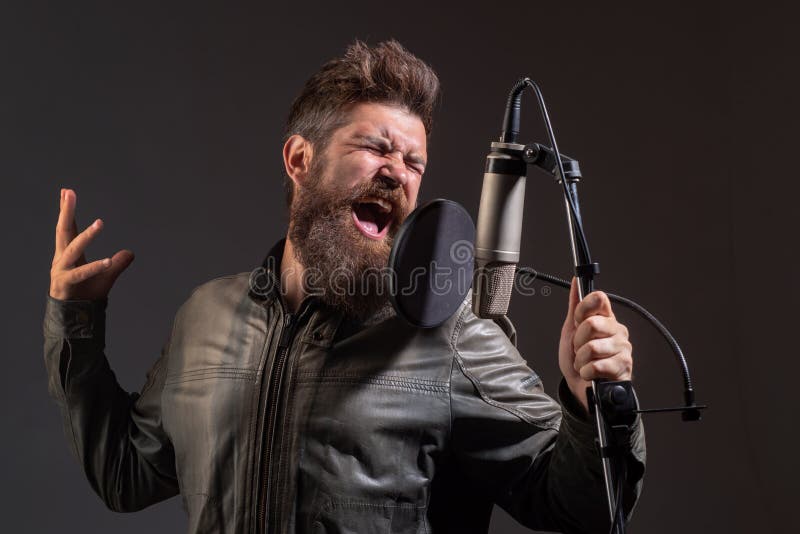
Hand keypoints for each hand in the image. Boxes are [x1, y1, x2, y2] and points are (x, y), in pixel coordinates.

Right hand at [49, 188, 134, 300]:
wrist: (73, 319)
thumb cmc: (85, 296)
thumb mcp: (106, 277)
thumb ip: (118, 264)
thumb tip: (130, 252)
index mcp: (68, 254)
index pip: (68, 228)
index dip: (68, 211)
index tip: (66, 191)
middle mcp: (62, 260)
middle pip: (63, 231)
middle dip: (66, 212)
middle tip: (69, 193)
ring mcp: (61, 271)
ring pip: (73, 249)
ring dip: (87, 236)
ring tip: (100, 223)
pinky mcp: (65, 284)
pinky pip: (81, 274)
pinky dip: (95, 267)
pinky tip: (109, 261)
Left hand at [558, 277, 632, 411]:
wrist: (579, 386)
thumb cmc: (576, 358)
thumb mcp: (570, 330)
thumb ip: (575, 306)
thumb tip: (576, 281)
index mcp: (606, 318)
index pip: (599, 298)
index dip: (582, 309)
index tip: (577, 322)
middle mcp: (617, 330)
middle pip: (592, 323)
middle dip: (577, 340)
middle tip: (579, 348)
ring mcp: (623, 348)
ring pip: (592, 347)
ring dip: (581, 359)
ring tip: (585, 363)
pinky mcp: (624, 366)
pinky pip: (596, 365)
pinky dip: (587, 372)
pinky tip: (591, 373)